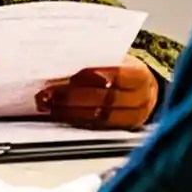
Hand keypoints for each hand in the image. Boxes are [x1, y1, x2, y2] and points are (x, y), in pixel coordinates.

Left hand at [36, 54, 157, 128]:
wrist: (144, 91)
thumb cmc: (125, 70)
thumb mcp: (118, 60)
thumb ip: (98, 62)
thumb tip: (64, 61)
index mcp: (140, 77)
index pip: (117, 76)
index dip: (91, 76)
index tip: (68, 75)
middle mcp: (140, 99)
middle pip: (104, 98)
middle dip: (72, 96)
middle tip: (47, 92)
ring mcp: (132, 118)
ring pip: (97, 116)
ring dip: (68, 111)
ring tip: (46, 105)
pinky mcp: (120, 131)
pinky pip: (95, 127)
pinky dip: (74, 121)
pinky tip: (57, 115)